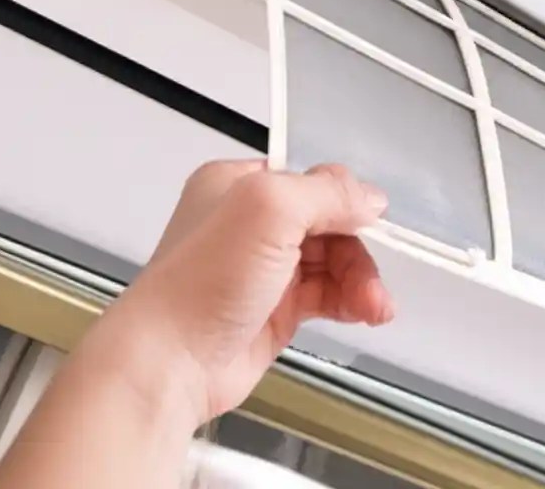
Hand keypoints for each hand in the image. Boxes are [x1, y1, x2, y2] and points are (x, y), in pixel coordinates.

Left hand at [103, 161, 395, 425]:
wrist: (170, 363)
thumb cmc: (206, 280)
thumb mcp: (269, 211)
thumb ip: (326, 193)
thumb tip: (374, 200)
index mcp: (240, 185)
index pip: (311, 180)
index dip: (344, 203)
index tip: (369, 225)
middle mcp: (252, 223)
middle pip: (330, 224)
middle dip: (358, 253)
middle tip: (371, 286)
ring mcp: (265, 268)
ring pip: (335, 262)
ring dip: (362, 281)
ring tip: (374, 309)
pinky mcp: (277, 310)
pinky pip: (329, 295)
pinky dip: (353, 301)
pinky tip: (367, 314)